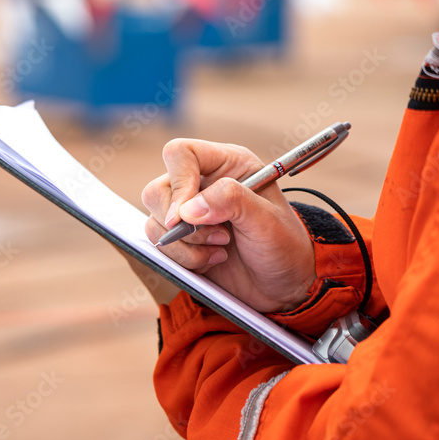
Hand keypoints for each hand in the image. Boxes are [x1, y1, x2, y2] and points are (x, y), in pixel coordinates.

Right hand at [141, 138, 316, 312]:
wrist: (283, 284)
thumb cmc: (283, 245)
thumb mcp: (267, 220)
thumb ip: (231, 201)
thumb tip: (186, 209)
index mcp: (226, 165)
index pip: (181, 154)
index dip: (179, 182)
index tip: (186, 215)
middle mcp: (201, 184)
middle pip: (157, 191)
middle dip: (183, 224)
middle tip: (220, 237)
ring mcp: (188, 214)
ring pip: (155, 222)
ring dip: (185, 246)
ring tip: (221, 251)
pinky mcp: (180, 240)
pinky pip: (159, 245)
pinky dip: (183, 259)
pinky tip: (211, 261)